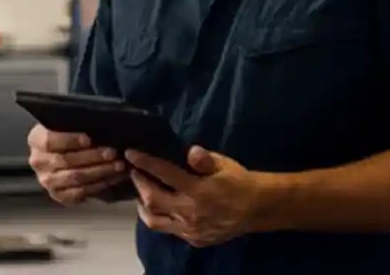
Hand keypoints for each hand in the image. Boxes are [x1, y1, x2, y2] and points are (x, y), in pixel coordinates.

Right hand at [27, 124, 127, 205]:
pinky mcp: (59, 195)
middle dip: (92, 157)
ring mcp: (47, 181)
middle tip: (113, 152)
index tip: (89, 139)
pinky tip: (114, 177)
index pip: (50, 141)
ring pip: (75, 177)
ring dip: (100, 172)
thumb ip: (76, 124)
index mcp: (36, 140)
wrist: (64, 153)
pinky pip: (80, 192)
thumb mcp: (68, 124)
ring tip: (119, 165)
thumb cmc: (70, 134)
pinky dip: (100, 184)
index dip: (70, 140)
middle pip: (65, 161)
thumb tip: (98, 123)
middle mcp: (38, 162)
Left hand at [126, 146, 279, 248]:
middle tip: (135, 172)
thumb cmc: (238, 181)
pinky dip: (159, 218)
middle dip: (139, 184)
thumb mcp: (224, 164)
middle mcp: (191, 211)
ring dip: (143, 206)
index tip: (131, 153)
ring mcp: (190, 229)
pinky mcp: (193, 240)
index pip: (164, 173)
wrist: (257, 208)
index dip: (145, 162)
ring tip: (140, 194)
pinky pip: (169, 230)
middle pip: (152, 200)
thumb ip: (204, 159)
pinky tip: (159, 208)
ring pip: (155, 221)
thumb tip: (190, 150)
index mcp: (198, 190)